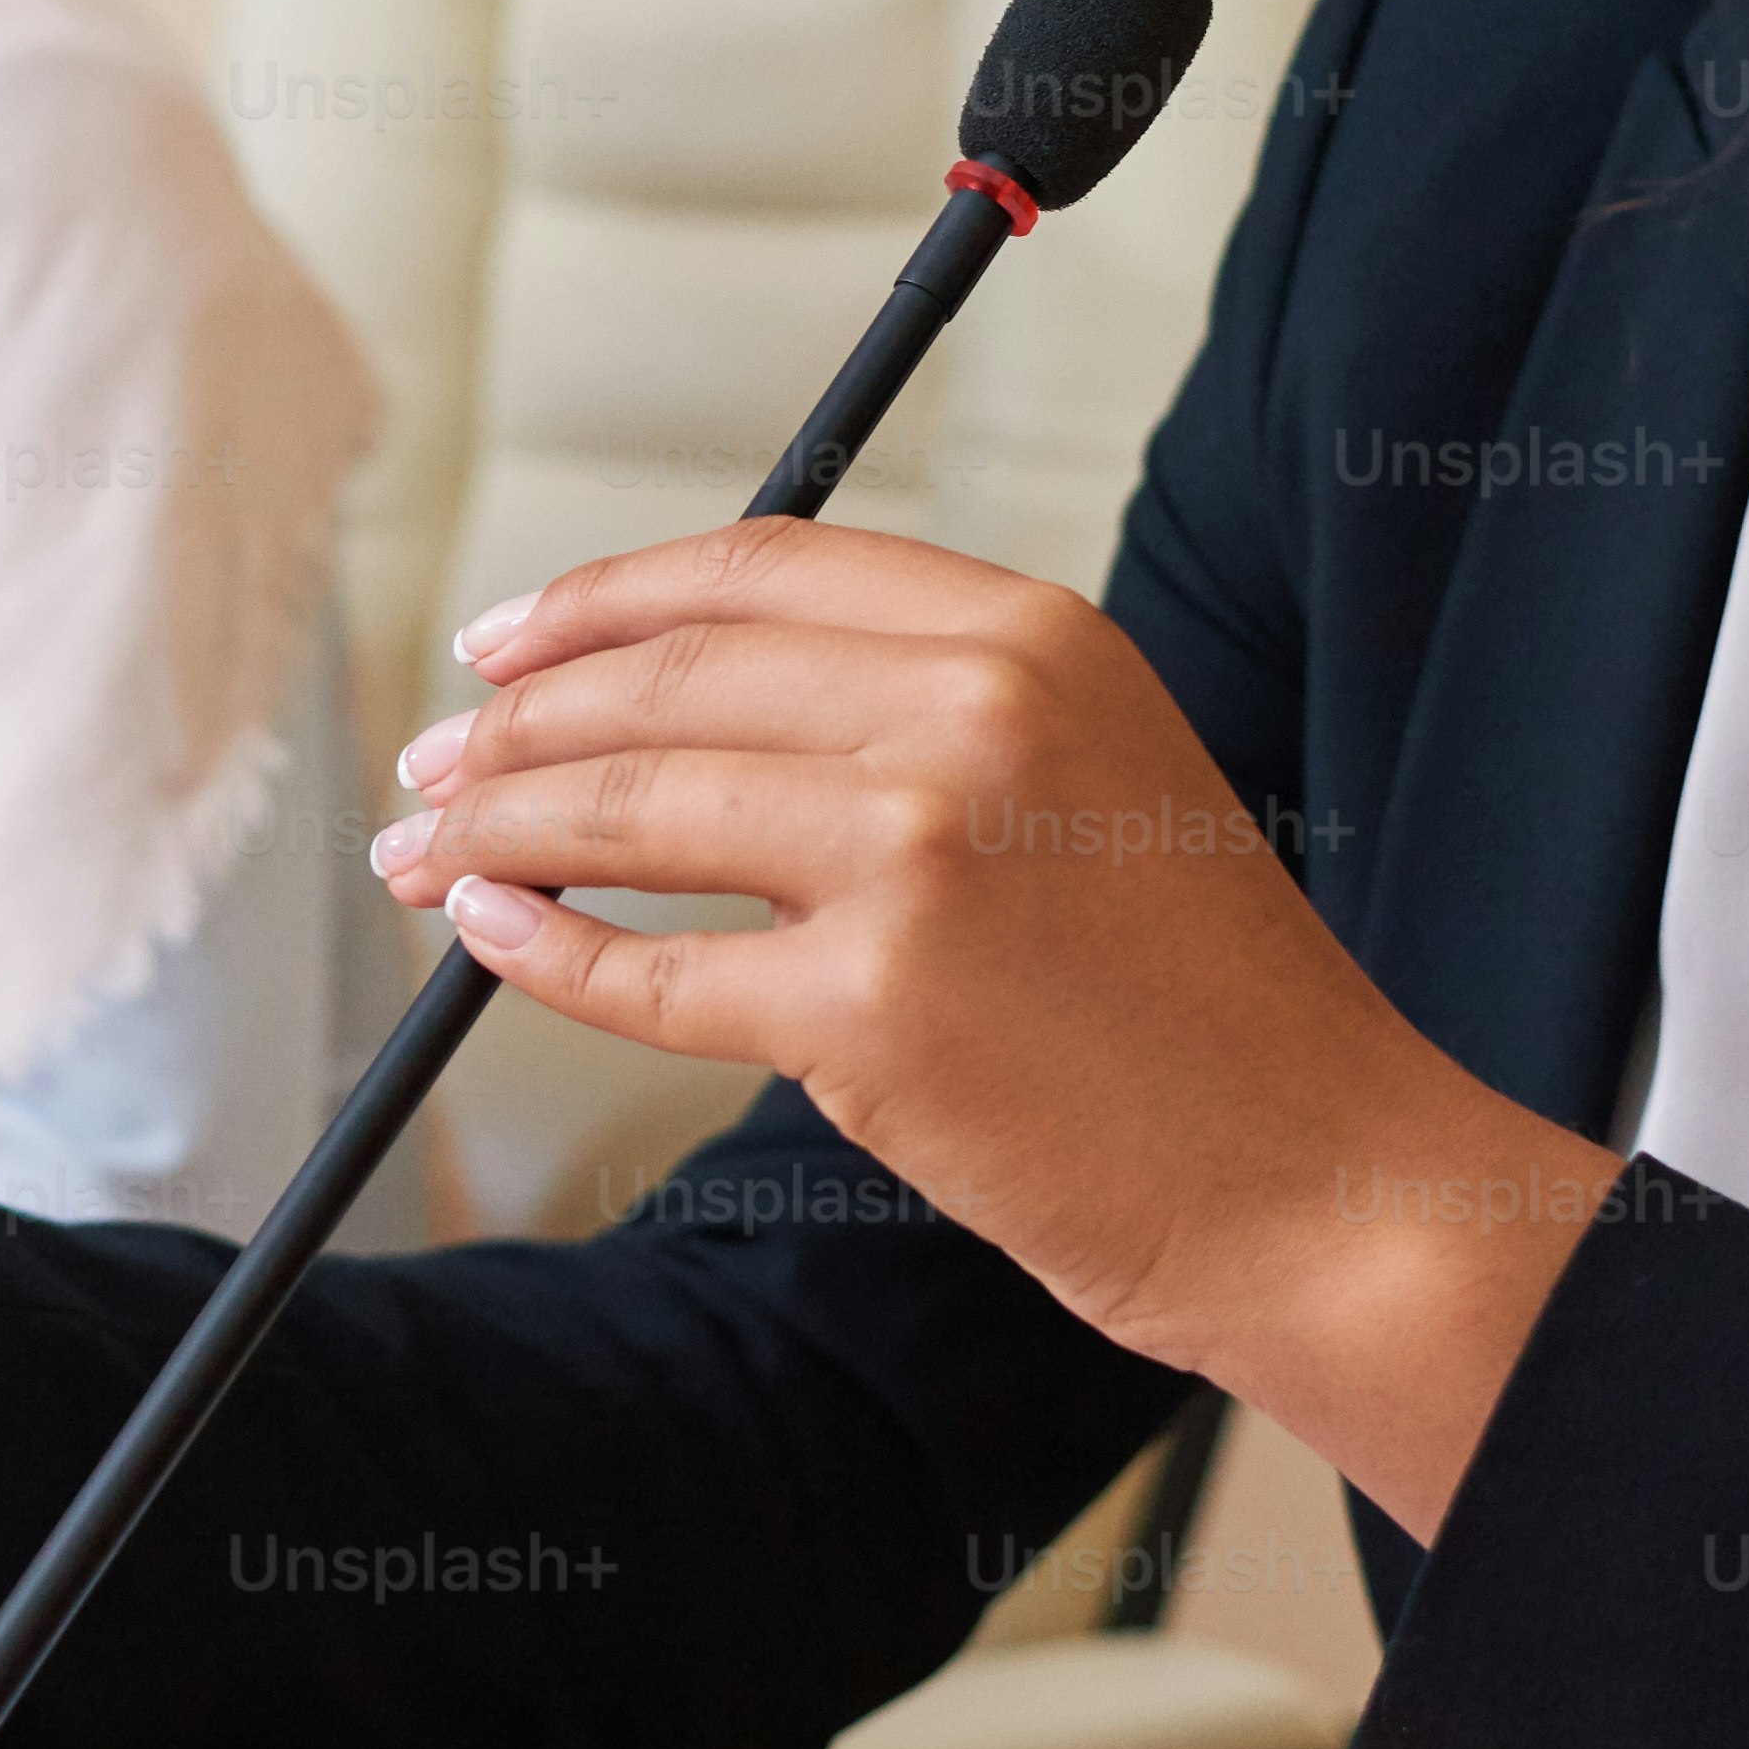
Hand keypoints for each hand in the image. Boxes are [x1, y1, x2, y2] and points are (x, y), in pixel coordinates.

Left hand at [369, 521, 1614, 1539]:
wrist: (1321, 1177)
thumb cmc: (1202, 1004)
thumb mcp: (1093, 774)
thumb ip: (925, 712)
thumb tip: (689, 704)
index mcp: (1027, 636)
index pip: (755, 570)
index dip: (601, 598)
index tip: (506, 639)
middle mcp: (968, 715)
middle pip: (667, 680)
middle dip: (516, 719)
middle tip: (433, 758)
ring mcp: (916, 855)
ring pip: (628, 809)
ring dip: (494, 824)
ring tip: (427, 846)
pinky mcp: (872, 1008)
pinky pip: (650, 973)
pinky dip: (542, 951)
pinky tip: (489, 934)